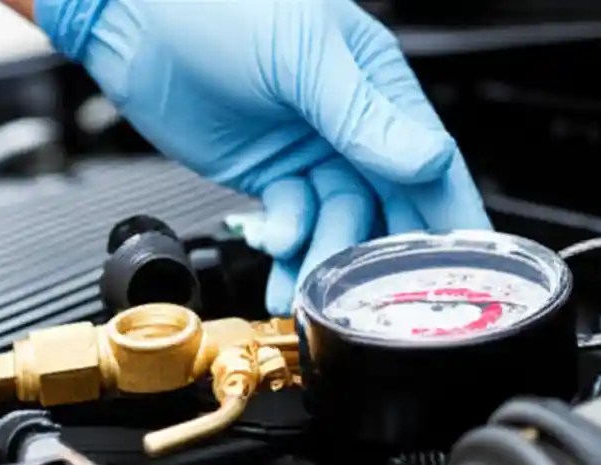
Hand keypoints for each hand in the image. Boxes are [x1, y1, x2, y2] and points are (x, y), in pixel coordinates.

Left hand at [35, 0, 491, 311]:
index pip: (429, 159)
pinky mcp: (265, 173)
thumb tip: (426, 161)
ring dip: (324, 257)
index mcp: (376, 83)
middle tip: (372, 300)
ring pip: (335, 220)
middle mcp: (350, 122)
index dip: (450, 215)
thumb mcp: (303, 57)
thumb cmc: (221, 6)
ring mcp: (306, 150)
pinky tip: (274, 248)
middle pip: (386, 202)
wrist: (136, 19)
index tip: (464, 269)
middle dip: (380, 253)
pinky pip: (289, 220)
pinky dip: (285, 242)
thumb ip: (362, 116)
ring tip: (307, 287)